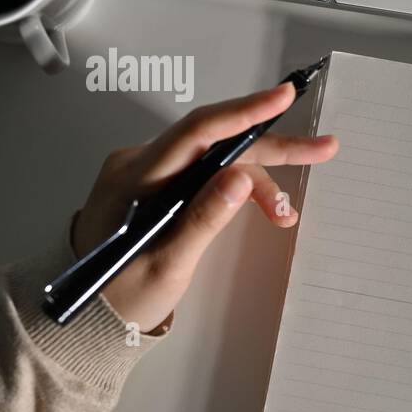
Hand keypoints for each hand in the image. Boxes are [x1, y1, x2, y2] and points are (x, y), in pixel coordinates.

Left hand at [71, 84, 338, 330]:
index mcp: (137, 177)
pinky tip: (261, 208)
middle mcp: (141, 163)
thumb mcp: (168, 265)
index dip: (245, 112)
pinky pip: (206, 173)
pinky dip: (238, 188)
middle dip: (272, 148)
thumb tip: (242, 178)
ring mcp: (148, 173)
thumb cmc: (124, 295)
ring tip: (284, 216)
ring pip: (217, 161)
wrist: (88, 314)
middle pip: (217, 142)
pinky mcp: (157, 186)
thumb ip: (204, 218)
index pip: (199, 131)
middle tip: (323, 149)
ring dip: (257, 182)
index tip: (284, 97)